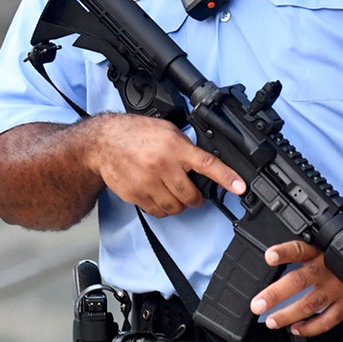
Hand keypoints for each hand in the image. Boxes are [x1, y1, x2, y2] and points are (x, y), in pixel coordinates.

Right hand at [82, 113, 245, 217]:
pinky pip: (158, 211)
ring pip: (176, 207)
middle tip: (195, 194)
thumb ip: (185, 147)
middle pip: (191, 195)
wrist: (102, 143)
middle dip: (197, 198)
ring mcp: (148, 182)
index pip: (206, 165)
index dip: (226, 178)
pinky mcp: (136, 194)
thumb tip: (204, 163)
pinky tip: (160, 197)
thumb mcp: (166, 130)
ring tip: (176, 195)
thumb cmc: (134, 134)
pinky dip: (163, 208)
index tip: (240, 187)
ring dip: (181, 205)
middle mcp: (162, 166)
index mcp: (174, 147)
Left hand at [250, 216, 342, 335]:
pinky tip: (296, 329)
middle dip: (276, 294)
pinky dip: (312, 328)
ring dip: (289, 315)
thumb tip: (274, 258)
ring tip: (271, 321)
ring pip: (312, 304)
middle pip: (300, 281)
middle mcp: (330, 268)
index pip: (300, 248)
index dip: (284, 252)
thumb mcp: (328, 239)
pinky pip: (329, 319)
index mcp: (322, 249)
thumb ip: (306, 249)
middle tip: (257, 305)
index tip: (269, 256)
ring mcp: (340, 287)